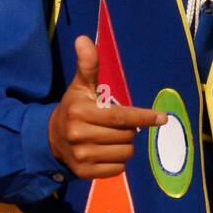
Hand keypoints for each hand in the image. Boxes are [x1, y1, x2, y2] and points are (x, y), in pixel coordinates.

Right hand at [48, 36, 165, 179]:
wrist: (51, 138)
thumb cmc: (74, 108)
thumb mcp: (81, 86)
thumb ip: (88, 64)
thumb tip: (83, 39)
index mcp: (79, 112)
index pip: (120, 117)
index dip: (143, 117)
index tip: (161, 118)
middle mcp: (78, 135)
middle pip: (126, 135)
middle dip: (128, 130)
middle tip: (114, 125)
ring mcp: (81, 156)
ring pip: (125, 153)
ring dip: (124, 145)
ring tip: (109, 138)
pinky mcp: (83, 173)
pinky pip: (118, 168)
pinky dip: (117, 161)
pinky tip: (104, 152)